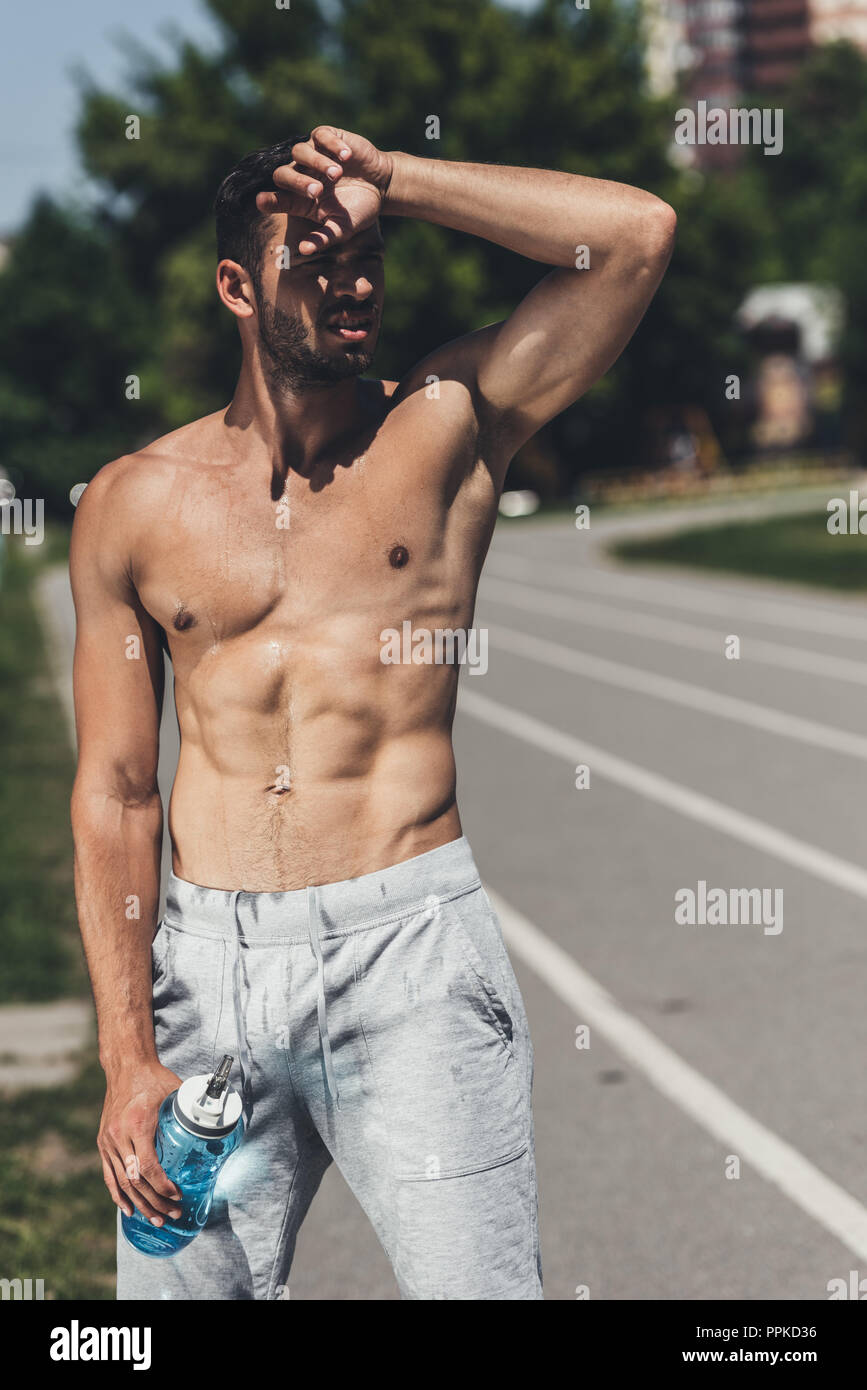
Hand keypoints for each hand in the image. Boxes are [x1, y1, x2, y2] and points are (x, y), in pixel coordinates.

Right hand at [98, 1060, 182, 1224]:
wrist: (126, 1067)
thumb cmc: (153, 1078)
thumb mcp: (174, 1091)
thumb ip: (190, 1110)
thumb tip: (215, 1123)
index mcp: (138, 1124)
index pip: (148, 1165)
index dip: (162, 1185)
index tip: (177, 1195)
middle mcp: (119, 1136)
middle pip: (135, 1180)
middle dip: (155, 1202)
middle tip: (172, 1215)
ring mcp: (108, 1141)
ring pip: (122, 1182)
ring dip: (139, 1204)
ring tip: (156, 1219)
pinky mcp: (103, 1143)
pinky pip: (109, 1174)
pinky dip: (118, 1195)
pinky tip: (128, 1210)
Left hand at [255, 125, 394, 255]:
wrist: (380, 186)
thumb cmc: (358, 210)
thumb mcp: (342, 228)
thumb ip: (324, 238)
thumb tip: (304, 250)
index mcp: (298, 200)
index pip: (276, 198)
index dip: (268, 200)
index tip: (261, 201)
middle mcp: (300, 175)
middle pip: (282, 174)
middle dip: (297, 182)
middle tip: (317, 191)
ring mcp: (312, 154)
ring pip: (299, 151)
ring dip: (317, 163)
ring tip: (337, 174)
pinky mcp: (327, 137)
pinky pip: (320, 136)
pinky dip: (332, 145)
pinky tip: (346, 157)